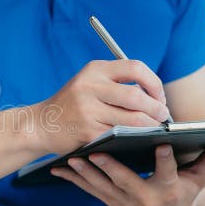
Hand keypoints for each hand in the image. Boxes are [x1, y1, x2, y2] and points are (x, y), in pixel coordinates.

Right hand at [33, 60, 169, 154]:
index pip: (135, 68)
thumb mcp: (89, 83)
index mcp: (95, 70)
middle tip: (163, 115)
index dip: (154, 83)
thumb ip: (117, 83)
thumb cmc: (73, 104)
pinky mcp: (88, 131)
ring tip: (154, 126)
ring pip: (133, 119)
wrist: (41, 124)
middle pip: (136, 96)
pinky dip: (134, 137)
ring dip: (150, 125)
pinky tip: (136, 137)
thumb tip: (155, 95)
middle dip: (157, 108)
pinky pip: (121, 134)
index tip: (159, 95)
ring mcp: (88, 110)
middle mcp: (90, 86)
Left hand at [51, 145, 204, 205]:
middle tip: (97, 152)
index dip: (167, 160)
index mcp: (168, 190)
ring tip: (71, 159)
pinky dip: (74, 180)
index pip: (169, 173)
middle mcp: (145, 199)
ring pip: (103, 187)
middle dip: (111, 168)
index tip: (164, 144)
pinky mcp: (111, 202)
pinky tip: (58, 169)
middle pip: (127, 182)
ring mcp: (125, 203)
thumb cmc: (183, 191)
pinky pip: (90, 191)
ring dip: (86, 174)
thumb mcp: (198, 179)